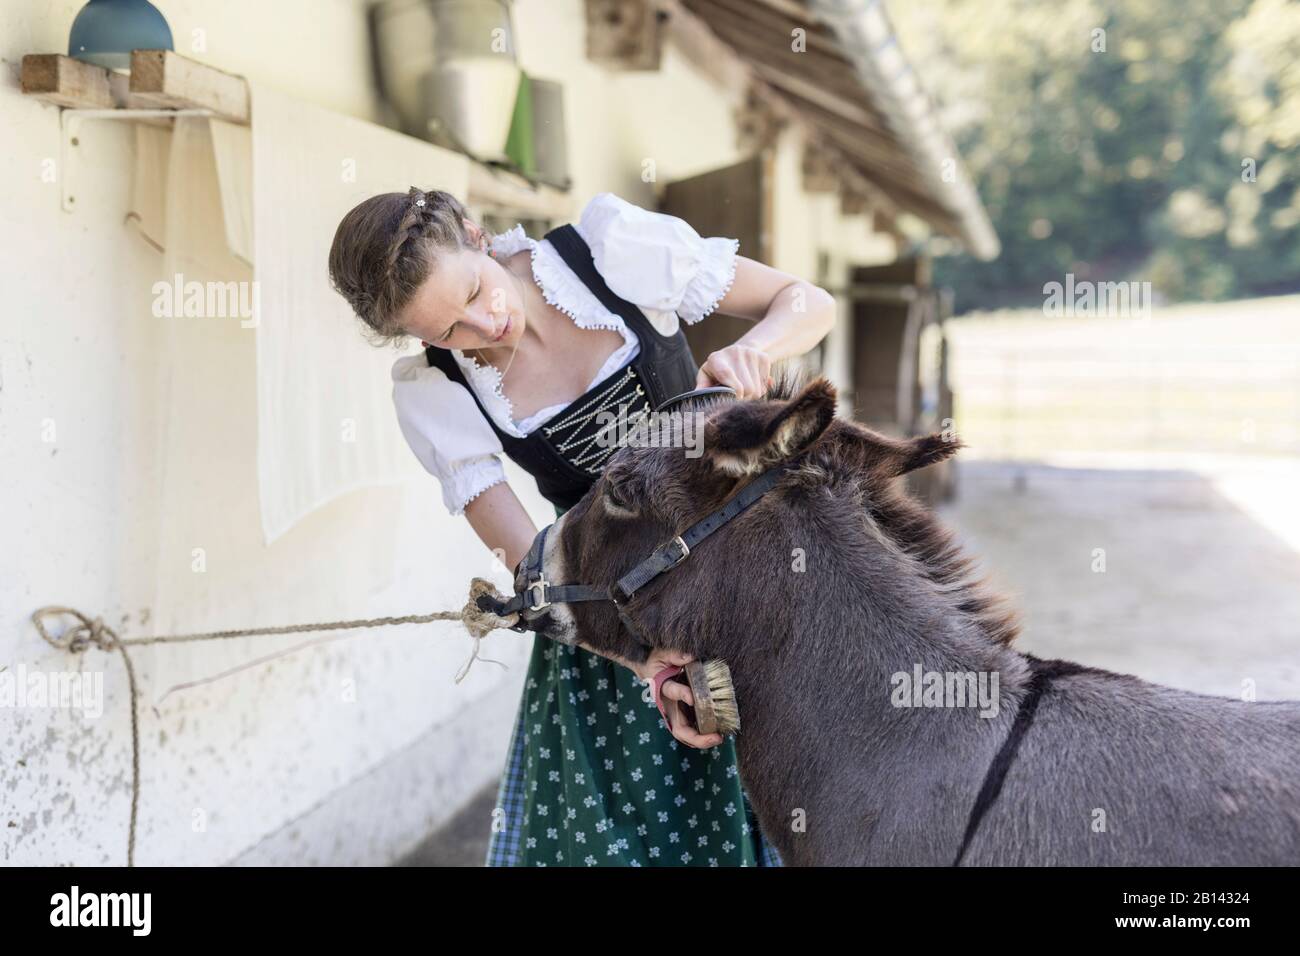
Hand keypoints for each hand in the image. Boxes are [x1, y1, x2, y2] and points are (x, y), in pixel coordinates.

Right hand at [586, 643, 724, 749]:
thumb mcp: (661, 654)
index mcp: (661, 688)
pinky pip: (693, 730)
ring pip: (687, 734)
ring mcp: (676, 714)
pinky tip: (718, 734)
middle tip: (716, 736)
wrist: (649, 668)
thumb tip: (690, 657)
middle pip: (679, 729)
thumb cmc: (656, 660)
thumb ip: (674, 655)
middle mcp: (668, 706)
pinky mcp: (683, 714)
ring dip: (702, 740)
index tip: (693, 698)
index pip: (671, 692)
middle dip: (697, 737)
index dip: (681, 694)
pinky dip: (703, 735)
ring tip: (719, 738)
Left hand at [695, 344, 773, 399]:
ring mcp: (750, 353)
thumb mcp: (706, 378)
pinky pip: (766, 384)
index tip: (733, 401)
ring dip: (752, 396)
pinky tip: (752, 382)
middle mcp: (734, 352)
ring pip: (758, 389)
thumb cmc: (716, 372)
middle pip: (747, 389)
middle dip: (744, 398)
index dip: (733, 394)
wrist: (736, 354)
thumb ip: (702, 389)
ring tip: (743, 390)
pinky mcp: (763, 357)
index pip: (728, 378)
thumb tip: (699, 402)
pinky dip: (761, 388)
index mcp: (716, 359)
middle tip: (737, 397)